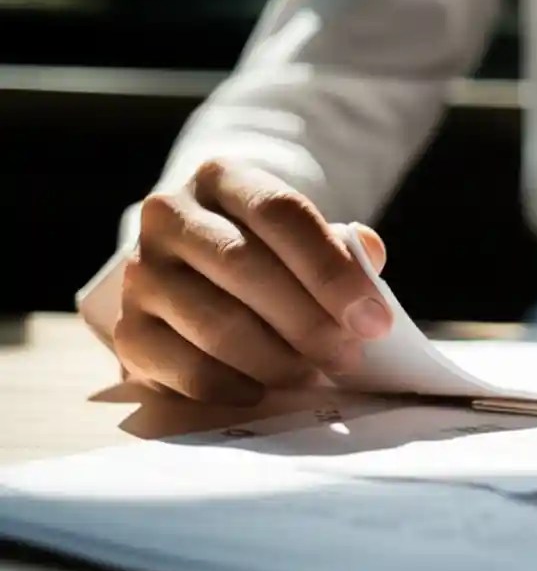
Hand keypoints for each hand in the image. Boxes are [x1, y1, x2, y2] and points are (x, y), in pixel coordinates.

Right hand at [114, 160, 392, 404]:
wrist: (194, 276)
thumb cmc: (268, 256)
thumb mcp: (302, 237)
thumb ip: (341, 248)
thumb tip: (370, 256)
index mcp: (221, 179)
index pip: (280, 213)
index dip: (332, 270)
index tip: (374, 320)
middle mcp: (169, 215)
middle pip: (245, 266)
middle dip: (309, 321)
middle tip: (349, 356)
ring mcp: (142, 273)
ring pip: (218, 323)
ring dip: (279, 359)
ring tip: (314, 373)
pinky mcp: (128, 331)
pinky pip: (188, 369)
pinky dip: (236, 386)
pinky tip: (266, 391)